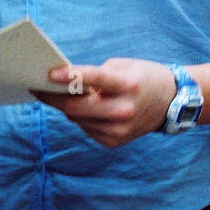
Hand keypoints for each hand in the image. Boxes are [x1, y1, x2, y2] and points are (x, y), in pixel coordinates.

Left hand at [35, 59, 177, 147]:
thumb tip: (66, 85)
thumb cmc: (144, 78)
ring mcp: (119, 130)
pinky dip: (81, 117)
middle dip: (55, 97)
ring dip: (67, 107)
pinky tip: (83, 108)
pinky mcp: (114, 142)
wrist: (171, 103)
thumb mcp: (125, 67)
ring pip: (78, 119)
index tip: (50, 73)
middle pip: (77, 107)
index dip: (71, 76)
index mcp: (129, 86)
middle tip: (38, 88)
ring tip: (57, 95)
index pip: (96, 80)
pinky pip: (86, 128)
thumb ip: (97, 75)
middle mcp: (124, 110)